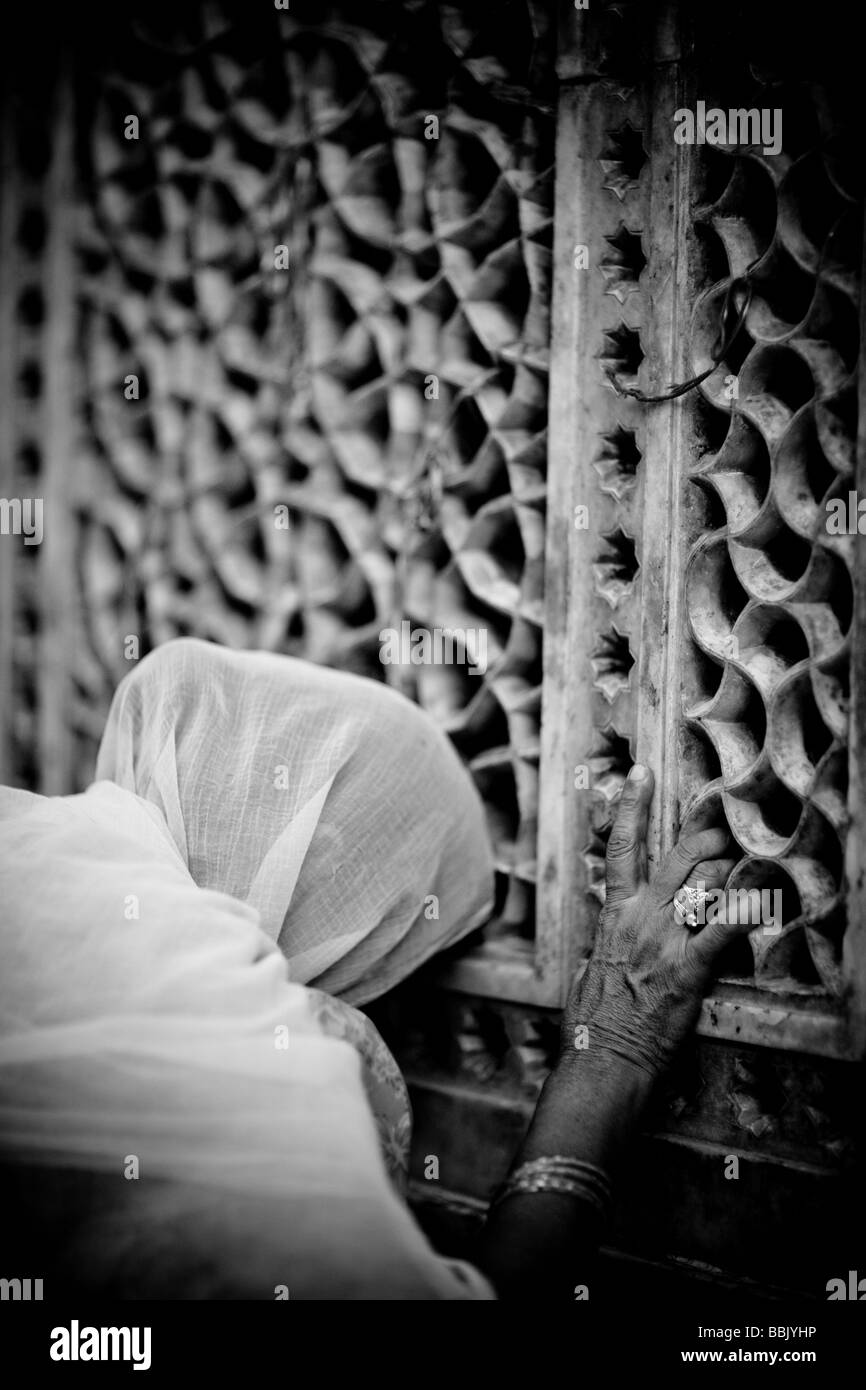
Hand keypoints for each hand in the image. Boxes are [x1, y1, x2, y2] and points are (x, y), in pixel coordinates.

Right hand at [561, 763, 746, 1080]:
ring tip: (743, 864)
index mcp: (614, 914)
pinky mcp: (687, 971)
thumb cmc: (595, 1017)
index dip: (632, 806)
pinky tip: (760, 901)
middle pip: (678, 858)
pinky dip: (742, 916)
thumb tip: (621, 914)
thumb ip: (614, 931)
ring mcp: (663, 943)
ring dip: (729, 871)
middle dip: (708, 835)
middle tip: (724, 820)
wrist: (601, 1057)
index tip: (643, 774)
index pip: (621, 848)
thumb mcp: (594, 960)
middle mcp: (639, 919)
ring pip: (704, 884)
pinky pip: (719, 934)